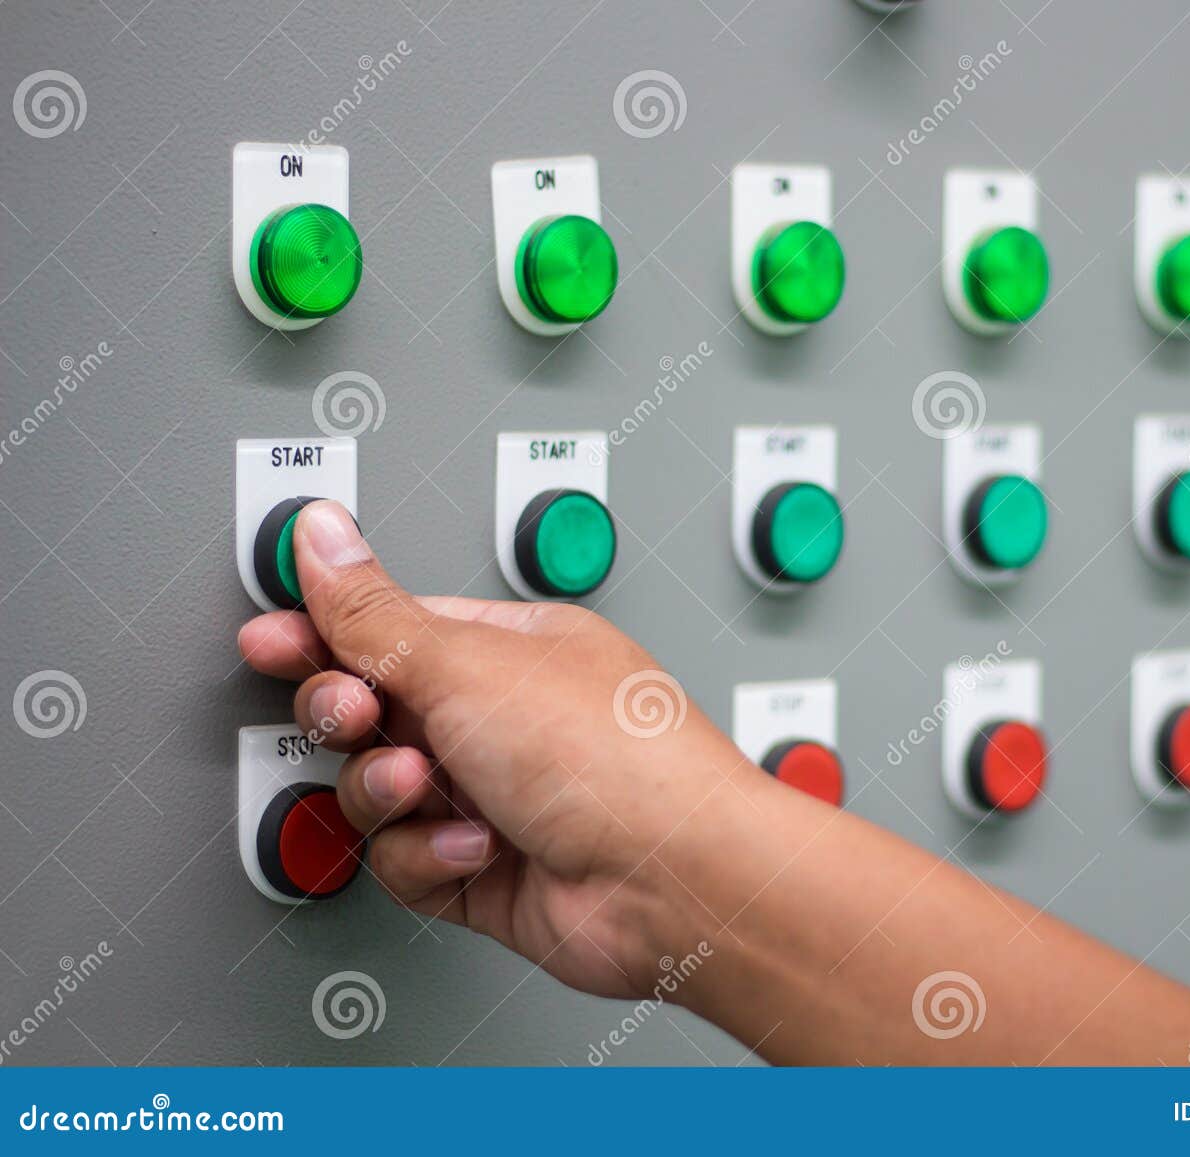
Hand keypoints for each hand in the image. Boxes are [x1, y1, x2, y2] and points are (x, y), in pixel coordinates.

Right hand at [237, 500, 753, 999]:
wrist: (671, 881)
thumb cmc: (613, 758)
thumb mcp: (468, 664)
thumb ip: (374, 612)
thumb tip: (324, 535)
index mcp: (511, 647)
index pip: (391, 626)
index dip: (324, 630)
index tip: (270, 637)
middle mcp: (503, 718)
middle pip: (372, 708)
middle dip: (348, 713)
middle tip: (355, 714)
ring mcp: (494, 797)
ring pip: (377, 791)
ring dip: (389, 792)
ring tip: (428, 787)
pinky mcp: (484, 871)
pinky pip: (406, 861)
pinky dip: (433, 856)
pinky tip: (483, 847)